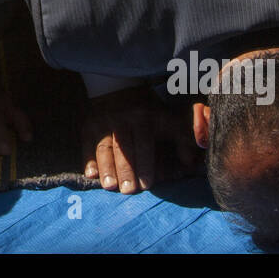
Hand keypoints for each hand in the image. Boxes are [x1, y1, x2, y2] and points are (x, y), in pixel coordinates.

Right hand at [81, 86, 201, 193]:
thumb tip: (190, 161)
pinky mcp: (89, 126)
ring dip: (106, 167)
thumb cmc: (147, 111)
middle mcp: (123, 119)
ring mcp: (104, 122)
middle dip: (126, 170)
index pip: (144, 143)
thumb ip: (182, 138)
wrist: (118, 86)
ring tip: (109, 186)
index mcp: (144, 118)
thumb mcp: (168, 118)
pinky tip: (90, 175)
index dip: (145, 164)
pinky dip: (88, 159)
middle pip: (123, 148)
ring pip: (104, 147)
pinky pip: (87, 144)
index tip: (146, 184)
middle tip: (128, 191)